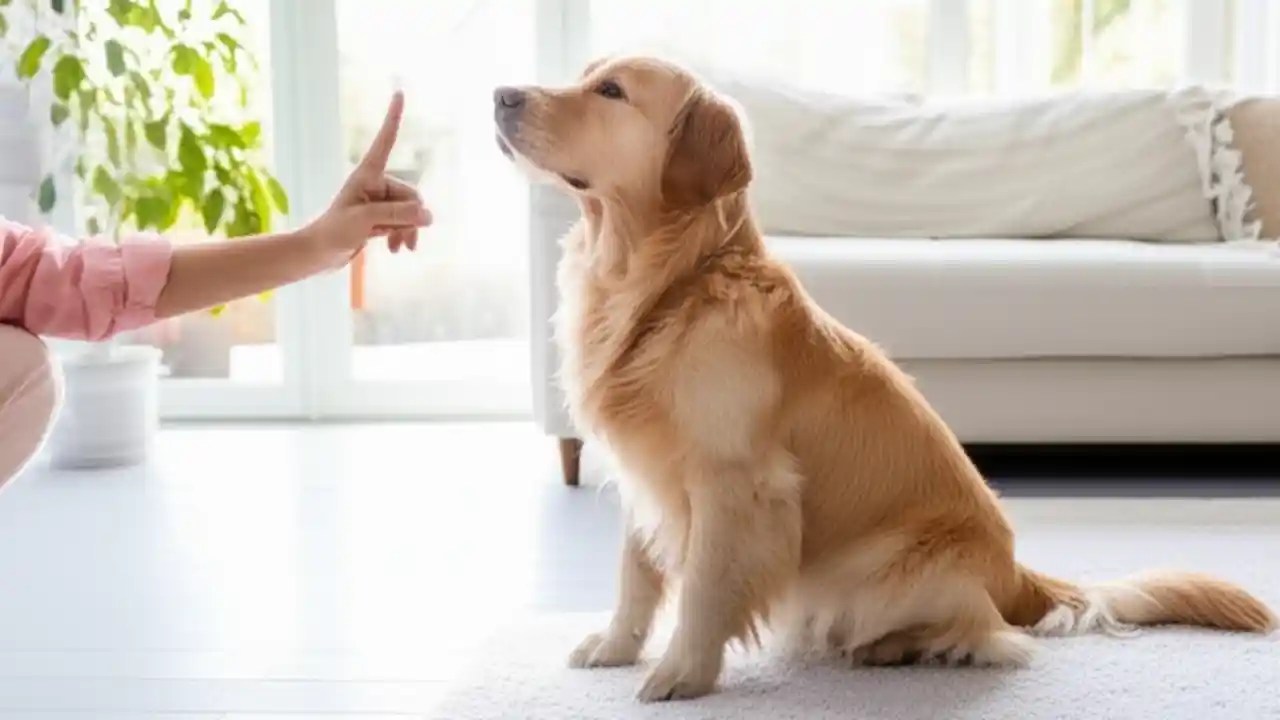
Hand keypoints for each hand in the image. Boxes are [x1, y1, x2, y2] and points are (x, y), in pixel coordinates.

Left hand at [301, 91, 431, 270]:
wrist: (318, 255)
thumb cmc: (334, 232)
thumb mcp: (366, 220)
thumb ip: (398, 215)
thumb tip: (428, 215)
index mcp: (367, 175)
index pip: (385, 141)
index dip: (392, 118)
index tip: (399, 92)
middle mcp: (375, 184)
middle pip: (410, 194)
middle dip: (410, 217)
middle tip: (402, 238)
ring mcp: (379, 202)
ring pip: (410, 211)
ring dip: (408, 229)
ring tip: (402, 248)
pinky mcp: (380, 219)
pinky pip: (404, 222)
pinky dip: (404, 235)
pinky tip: (397, 249)